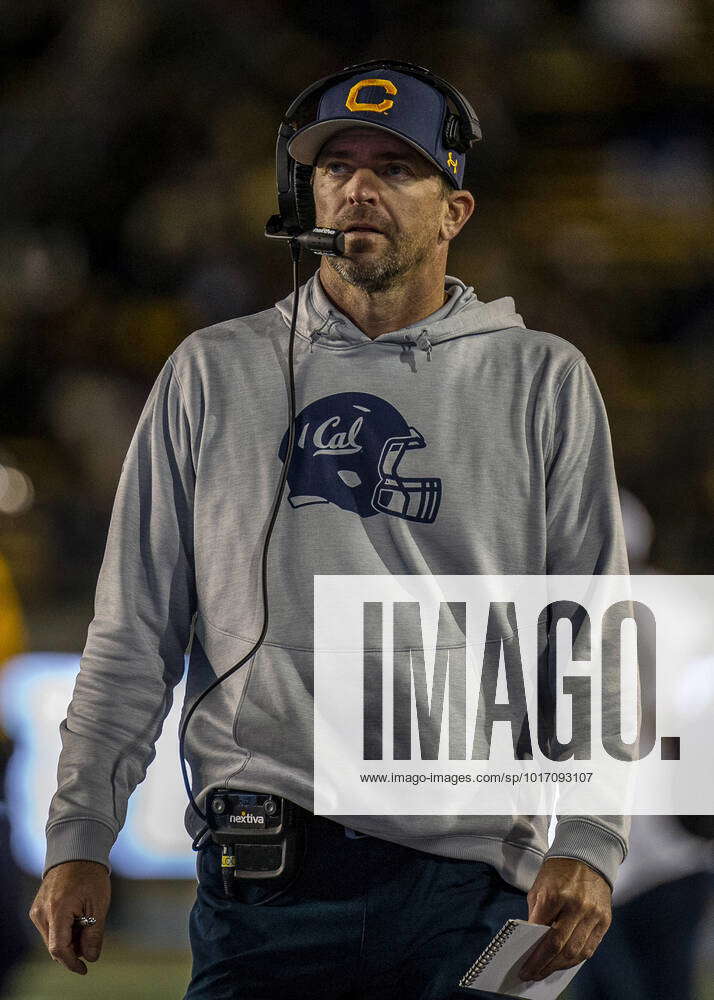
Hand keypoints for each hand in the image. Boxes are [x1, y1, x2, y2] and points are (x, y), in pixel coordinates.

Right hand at [29, 860, 110, 974]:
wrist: (76, 853)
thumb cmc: (90, 875)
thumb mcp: (98, 904)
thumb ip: (94, 933)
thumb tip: (91, 957)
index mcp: (57, 910)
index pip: (58, 949)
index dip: (71, 963)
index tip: (84, 969)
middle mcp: (42, 913)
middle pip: (54, 946)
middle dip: (73, 950)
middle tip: (91, 939)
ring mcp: (37, 910)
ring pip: (51, 939)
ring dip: (68, 940)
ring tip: (85, 923)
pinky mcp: (37, 908)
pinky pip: (49, 929)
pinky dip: (62, 931)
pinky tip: (76, 919)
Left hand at [518, 857, 611, 980]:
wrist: (587, 857)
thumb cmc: (558, 872)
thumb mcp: (539, 888)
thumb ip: (536, 915)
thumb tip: (531, 943)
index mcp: (556, 895)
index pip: (541, 933)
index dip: (532, 954)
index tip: (524, 967)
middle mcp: (577, 906)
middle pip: (559, 946)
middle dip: (544, 965)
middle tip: (532, 975)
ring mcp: (593, 914)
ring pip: (576, 951)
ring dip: (559, 966)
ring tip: (546, 972)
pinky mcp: (605, 920)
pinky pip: (590, 948)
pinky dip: (576, 959)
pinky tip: (564, 963)